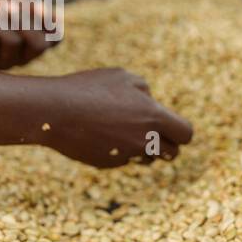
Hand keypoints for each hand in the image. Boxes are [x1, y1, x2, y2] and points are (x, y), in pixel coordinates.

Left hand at [0, 0, 57, 69]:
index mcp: (33, 42)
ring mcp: (5, 62)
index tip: (31, 5)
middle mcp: (23, 56)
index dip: (48, 21)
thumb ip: (22, 6)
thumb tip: (36, 8)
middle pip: (40, 44)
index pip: (56, 38)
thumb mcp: (5, 2)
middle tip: (7, 8)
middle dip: (24, 21)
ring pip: (13, 41)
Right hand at [41, 69, 193, 168]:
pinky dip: (117, 151)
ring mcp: (127, 154)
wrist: (54, 111)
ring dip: (144, 149)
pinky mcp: (109, 163)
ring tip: (124, 131)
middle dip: (167, 145)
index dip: (181, 132)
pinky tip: (100, 136)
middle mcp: (145, 139)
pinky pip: (122, 160)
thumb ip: (144, 89)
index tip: (173, 128)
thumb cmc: (90, 88)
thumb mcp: (122, 77)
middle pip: (173, 153)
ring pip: (148, 159)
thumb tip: (152, 102)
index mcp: (154, 116)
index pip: (186, 133)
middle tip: (154, 135)